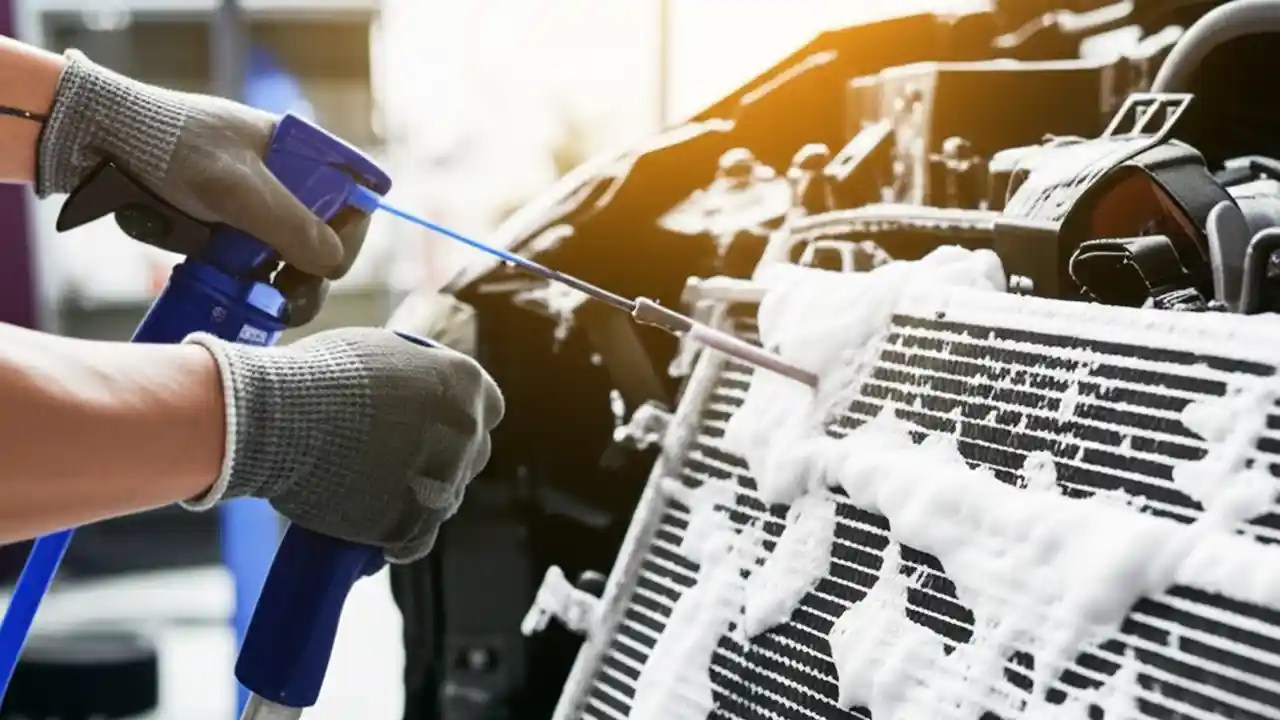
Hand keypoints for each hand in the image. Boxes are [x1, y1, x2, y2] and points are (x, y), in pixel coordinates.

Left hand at [36, 50, 367, 309]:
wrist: (106, 143)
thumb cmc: (176, 150)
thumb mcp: (239, 189)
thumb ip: (292, 226)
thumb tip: (333, 265)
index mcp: (303, 153)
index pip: (356, 201)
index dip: (350, 237)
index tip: (326, 265)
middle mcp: (288, 181)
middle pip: (327, 239)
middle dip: (312, 273)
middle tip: (291, 299)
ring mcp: (259, 207)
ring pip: (293, 259)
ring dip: (283, 285)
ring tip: (266, 303)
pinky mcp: (230, 229)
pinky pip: (258, 265)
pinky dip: (253, 283)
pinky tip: (240, 292)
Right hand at [184, 328, 504, 563]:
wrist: (277, 419)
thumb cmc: (316, 376)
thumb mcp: (380, 354)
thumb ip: (413, 377)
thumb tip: (413, 390)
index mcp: (464, 383)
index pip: (487, 410)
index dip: (459, 420)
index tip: (435, 426)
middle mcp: (465, 432)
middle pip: (471, 455)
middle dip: (444, 459)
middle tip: (401, 461)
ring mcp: (441, 480)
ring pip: (446, 501)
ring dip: (421, 499)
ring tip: (379, 494)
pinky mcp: (411, 523)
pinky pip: (418, 542)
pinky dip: (401, 540)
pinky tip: (381, 537)